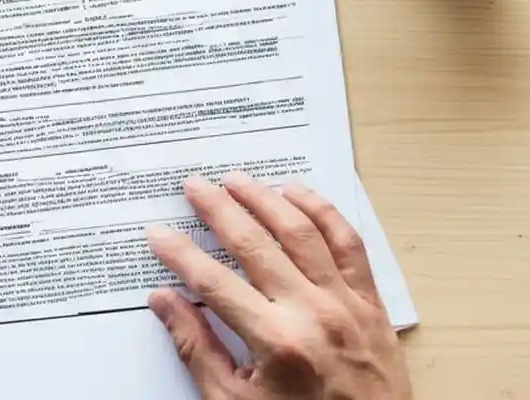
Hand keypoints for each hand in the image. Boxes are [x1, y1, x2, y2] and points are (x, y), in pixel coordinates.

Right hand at [146, 174, 410, 399]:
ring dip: (265, 199)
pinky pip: (348, 243)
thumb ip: (197, 349)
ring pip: (301, 232)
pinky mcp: (371, 302)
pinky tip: (298, 195)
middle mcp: (312, 313)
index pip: (213, 282)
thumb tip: (164, 302)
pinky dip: (323, 212)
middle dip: (218, 210)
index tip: (158, 233)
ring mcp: (345, 303)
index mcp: (275, 342)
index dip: (180, 253)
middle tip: (194, 186)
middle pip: (254, 244)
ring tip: (237, 180)